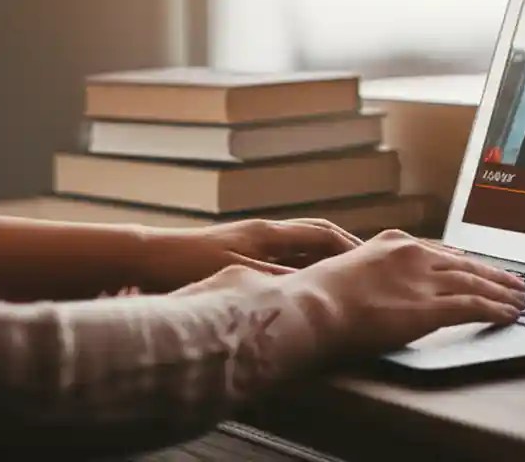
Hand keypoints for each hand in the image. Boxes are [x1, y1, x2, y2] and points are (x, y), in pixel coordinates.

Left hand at [137, 218, 361, 292]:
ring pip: (300, 250)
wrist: (148, 257)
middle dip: (344, 252)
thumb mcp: (240, 275)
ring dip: (324, 262)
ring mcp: (253, 242)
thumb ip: (280, 281)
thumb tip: (318, 287)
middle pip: (316, 238)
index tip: (375, 261)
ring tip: (345, 283)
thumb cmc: (188, 264)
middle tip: (369, 272)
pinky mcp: (241, 254)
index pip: (324, 233)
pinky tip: (305, 290)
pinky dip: (302, 270)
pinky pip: (284, 260)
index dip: (352, 246)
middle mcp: (265, 233)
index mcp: (270, 233)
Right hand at [282, 229, 524, 356]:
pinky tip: (508, 314)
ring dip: (502, 293)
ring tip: (520, 300)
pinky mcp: (431, 308)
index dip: (465, 263)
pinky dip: (496, 310)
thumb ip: (369, 273)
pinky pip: (474, 306)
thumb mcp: (345, 270)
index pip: (440, 252)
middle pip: (465, 265)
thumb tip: (373, 288)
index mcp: (394, 243)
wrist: (313, 308)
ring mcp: (424, 280)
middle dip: (493, 275)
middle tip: (515, 282)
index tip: (479, 267)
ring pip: (476, 283)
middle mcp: (414, 255)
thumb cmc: (318, 296)